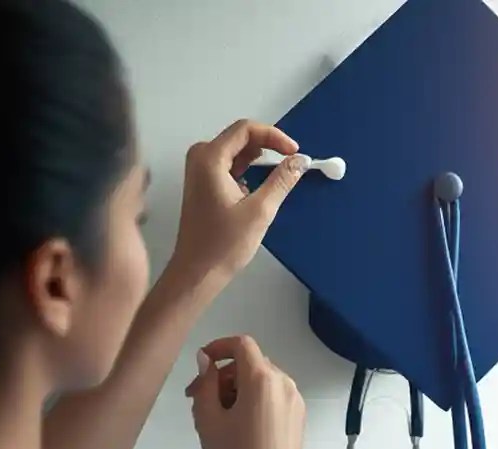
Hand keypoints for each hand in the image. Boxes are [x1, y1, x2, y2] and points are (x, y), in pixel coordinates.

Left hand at [170, 119, 308, 284]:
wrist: (198, 270)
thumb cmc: (224, 244)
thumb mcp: (260, 210)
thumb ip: (282, 180)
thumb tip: (299, 161)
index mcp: (209, 159)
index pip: (245, 129)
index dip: (274, 136)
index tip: (295, 153)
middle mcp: (200, 158)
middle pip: (240, 137)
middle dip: (269, 146)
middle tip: (292, 162)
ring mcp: (199, 170)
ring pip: (236, 151)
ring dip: (260, 159)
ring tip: (280, 175)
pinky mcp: (203, 183)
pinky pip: (230, 165)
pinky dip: (249, 170)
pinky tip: (260, 187)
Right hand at [188, 335, 305, 448]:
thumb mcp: (208, 420)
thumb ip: (205, 383)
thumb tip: (207, 360)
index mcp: (264, 380)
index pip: (242, 345)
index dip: (218, 347)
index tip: (199, 366)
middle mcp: (286, 385)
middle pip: (251, 364)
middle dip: (223, 376)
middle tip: (197, 401)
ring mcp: (296, 403)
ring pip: (262, 382)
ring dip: (236, 390)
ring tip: (215, 420)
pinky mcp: (299, 420)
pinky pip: (273, 398)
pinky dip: (253, 402)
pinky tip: (237, 429)